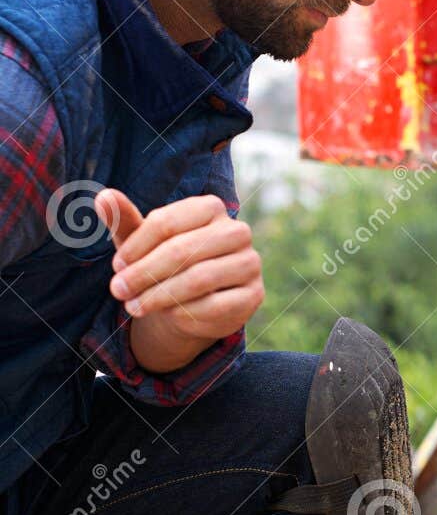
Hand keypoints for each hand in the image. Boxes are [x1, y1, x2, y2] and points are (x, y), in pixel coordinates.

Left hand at [95, 189, 262, 371]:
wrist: (194, 304)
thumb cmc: (165, 265)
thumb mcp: (141, 243)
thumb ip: (124, 220)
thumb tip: (103, 197)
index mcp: (210, 207)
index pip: (166, 222)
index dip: (136, 246)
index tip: (116, 266)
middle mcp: (237, 231)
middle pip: (183, 250)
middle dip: (144, 273)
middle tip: (118, 291)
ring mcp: (250, 263)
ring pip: (199, 279)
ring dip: (159, 296)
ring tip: (134, 307)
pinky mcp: (254, 294)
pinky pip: (215, 306)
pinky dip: (185, 313)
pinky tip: (167, 317)